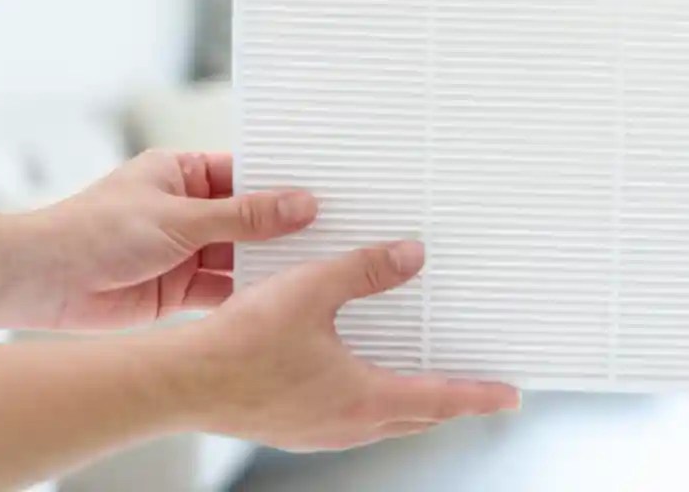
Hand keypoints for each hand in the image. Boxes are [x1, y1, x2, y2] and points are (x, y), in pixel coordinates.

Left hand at [0, 149, 316, 328]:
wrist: (44, 283)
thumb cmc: (95, 230)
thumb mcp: (180, 216)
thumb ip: (244, 216)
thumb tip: (300, 205)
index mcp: (183, 173)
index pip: (247, 173)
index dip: (284, 183)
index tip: (325, 191)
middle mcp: (189, 209)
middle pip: (251, 217)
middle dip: (284, 227)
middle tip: (334, 230)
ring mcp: (187, 249)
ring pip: (243, 255)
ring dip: (270, 263)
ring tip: (316, 265)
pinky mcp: (183, 288)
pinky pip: (228, 288)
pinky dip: (250, 294)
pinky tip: (280, 297)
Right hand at [168, 240, 519, 449]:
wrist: (178, 383)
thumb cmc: (240, 342)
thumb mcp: (312, 290)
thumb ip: (365, 270)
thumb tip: (412, 255)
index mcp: (363, 397)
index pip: (440, 399)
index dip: (479, 395)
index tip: (510, 397)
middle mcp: (348, 425)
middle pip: (417, 417)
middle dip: (451, 403)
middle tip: (477, 391)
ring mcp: (318, 432)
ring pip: (383, 422)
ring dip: (412, 404)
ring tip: (428, 384)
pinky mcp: (293, 427)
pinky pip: (351, 420)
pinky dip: (374, 403)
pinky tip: (360, 381)